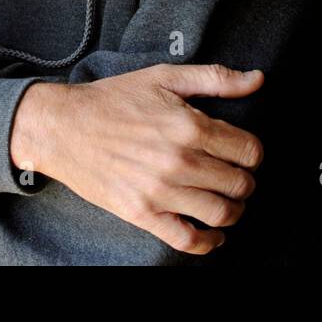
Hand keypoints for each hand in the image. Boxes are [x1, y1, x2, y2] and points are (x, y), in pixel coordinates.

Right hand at [10, 63, 264, 253]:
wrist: (64, 127)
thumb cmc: (114, 99)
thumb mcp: (165, 77)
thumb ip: (216, 79)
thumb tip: (258, 80)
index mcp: (190, 125)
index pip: (248, 150)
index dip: (253, 153)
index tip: (245, 154)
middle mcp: (179, 160)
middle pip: (239, 184)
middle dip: (246, 182)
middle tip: (238, 177)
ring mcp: (161, 191)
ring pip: (221, 213)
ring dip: (234, 211)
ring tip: (229, 203)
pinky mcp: (143, 213)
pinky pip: (187, 239)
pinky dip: (209, 243)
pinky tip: (215, 236)